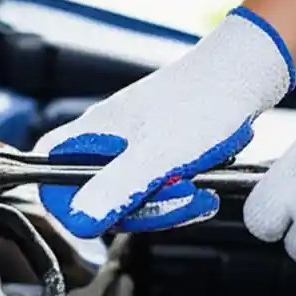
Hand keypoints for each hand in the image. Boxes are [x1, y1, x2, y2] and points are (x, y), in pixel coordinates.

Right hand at [34, 8, 293, 238]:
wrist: (244, 73)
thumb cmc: (201, 102)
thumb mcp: (156, 156)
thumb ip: (114, 190)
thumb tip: (78, 222)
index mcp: (90, 137)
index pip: (51, 183)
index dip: (73, 208)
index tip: (106, 217)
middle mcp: (103, 141)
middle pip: (97, 200)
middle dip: (139, 210)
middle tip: (173, 197)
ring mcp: (129, 146)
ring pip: (131, 199)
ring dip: (167, 204)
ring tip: (197, 189)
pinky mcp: (155, 151)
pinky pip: (155, 188)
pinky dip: (180, 194)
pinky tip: (203, 186)